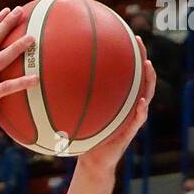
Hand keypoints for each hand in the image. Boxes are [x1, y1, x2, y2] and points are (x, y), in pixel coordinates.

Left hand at [78, 46, 156, 176]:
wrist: (93, 161)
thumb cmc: (82, 136)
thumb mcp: (73, 115)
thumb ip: (66, 99)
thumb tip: (44, 78)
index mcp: (116, 97)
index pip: (123, 71)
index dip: (123, 52)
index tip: (118, 33)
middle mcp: (128, 103)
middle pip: (138, 76)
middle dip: (141, 57)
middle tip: (139, 41)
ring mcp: (132, 117)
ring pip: (146, 95)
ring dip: (149, 81)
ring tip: (149, 67)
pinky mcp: (131, 132)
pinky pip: (139, 120)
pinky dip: (141, 112)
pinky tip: (141, 103)